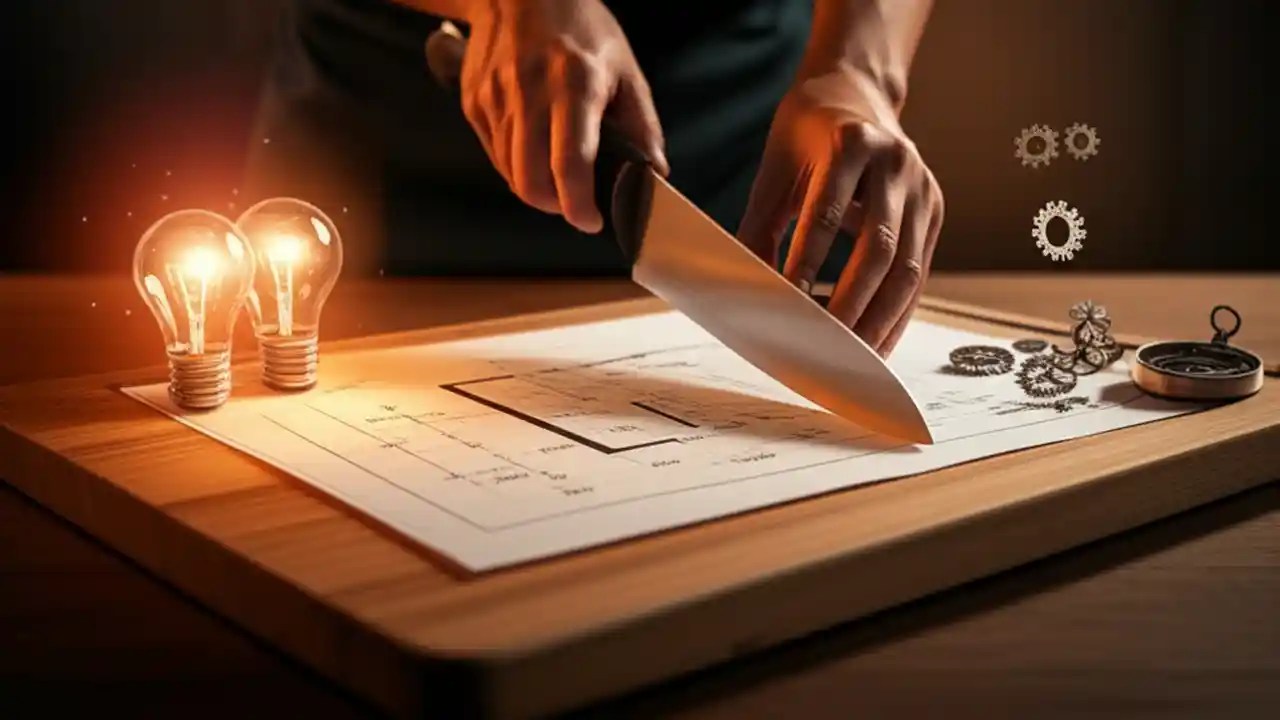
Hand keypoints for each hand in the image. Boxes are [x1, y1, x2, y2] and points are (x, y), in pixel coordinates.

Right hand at [461, 0, 666, 232]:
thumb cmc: (580, 28)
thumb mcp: (625, 68)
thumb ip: (642, 125)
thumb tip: (655, 174)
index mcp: (574, 86)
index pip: (570, 165)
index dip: (580, 205)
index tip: (592, 221)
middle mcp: (529, 94)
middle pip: (530, 182)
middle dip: (554, 206)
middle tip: (574, 202)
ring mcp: (495, 99)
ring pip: (510, 173)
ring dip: (535, 186)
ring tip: (556, 171)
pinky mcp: (474, 102)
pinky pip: (494, 154)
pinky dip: (515, 164)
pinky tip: (533, 145)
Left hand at [738, 67, 943, 355]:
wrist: (855, 92)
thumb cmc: (806, 134)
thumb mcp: (775, 169)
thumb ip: (758, 227)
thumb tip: (743, 291)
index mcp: (851, 144)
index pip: (826, 215)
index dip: (807, 265)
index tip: (786, 307)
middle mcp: (896, 164)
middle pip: (878, 250)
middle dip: (851, 305)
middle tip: (825, 349)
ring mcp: (923, 188)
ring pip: (908, 269)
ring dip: (880, 320)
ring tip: (854, 360)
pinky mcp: (936, 211)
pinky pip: (921, 273)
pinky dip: (898, 313)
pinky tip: (878, 342)